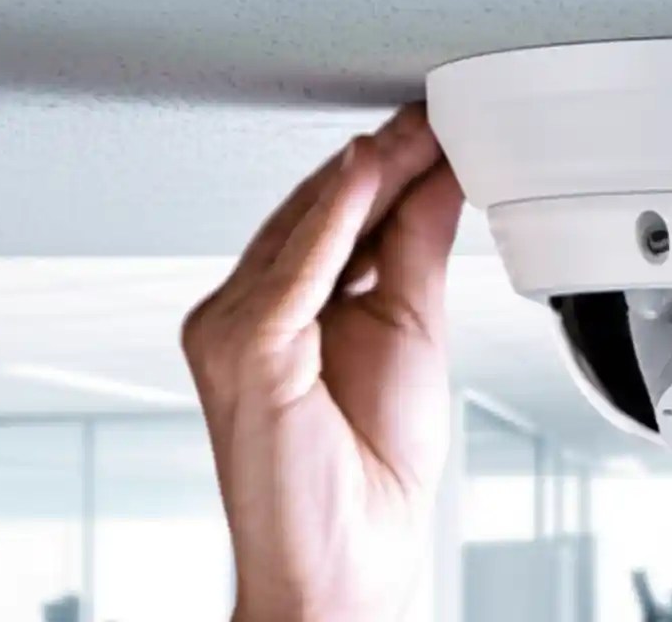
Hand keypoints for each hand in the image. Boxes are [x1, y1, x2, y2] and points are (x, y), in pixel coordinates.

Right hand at [181, 104, 462, 620]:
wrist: (352, 556)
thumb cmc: (371, 467)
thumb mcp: (410, 328)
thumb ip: (415, 250)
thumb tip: (437, 181)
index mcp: (280, 308)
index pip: (332, 216)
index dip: (384, 169)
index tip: (433, 128)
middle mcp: (245, 312)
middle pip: (315, 212)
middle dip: (380, 161)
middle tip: (436, 116)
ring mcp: (233, 330)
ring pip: (303, 228)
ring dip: (365, 173)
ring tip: (420, 128)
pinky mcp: (243, 350)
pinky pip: (295, 268)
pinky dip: (335, 217)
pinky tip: (368, 171)